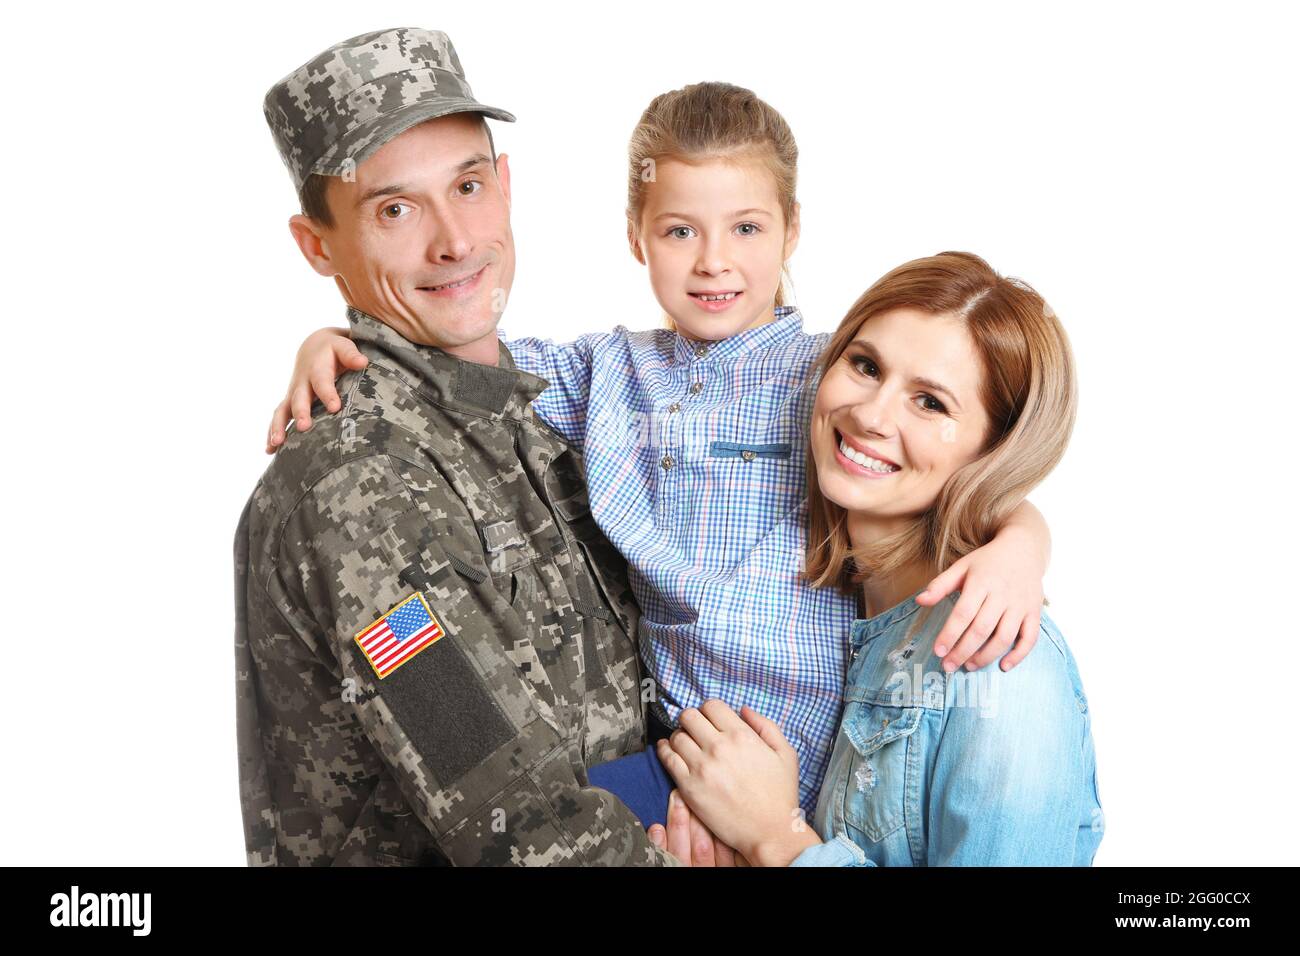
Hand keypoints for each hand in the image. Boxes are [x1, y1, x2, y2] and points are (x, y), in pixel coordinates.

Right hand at [265, 327, 366, 452]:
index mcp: (316, 369)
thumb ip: (351, 354)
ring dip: (278, 426)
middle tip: (304, 427)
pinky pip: (279, 418)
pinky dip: (272, 433)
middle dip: (300, 412)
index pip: (322, 382)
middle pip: (299, 398)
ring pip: (282, 410)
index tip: (334, 407)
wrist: (313, 347)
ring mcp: (293, 394)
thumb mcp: (343, 346)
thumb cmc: (333, 349)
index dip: (328, 394)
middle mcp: (301, 382)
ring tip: (277, 443)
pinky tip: (270, 450)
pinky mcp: (289, 403)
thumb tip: (363, 362)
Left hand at [655, 701, 817, 866]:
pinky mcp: (689, 787)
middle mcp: (719, 747)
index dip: (709, 710)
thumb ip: (765, 725)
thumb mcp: (785, 753)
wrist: (770, 831)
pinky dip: (664, 751)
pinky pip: (667, 758)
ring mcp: (701, 767)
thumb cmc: (780, 795)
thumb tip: (744, 709)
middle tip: (695, 731)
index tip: (709, 720)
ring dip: (679, 736)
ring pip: (676, 736)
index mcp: (741, 735)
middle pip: (689, 716)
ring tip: (686, 745)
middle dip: (691, 720)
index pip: (711, 705)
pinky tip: (669, 751)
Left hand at [916, 523, 1045, 672]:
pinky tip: (1003, 666)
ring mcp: (1021, 605)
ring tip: (969, 667)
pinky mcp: (1035, 612)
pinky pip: (1030, 638)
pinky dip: (1018, 655)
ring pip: (1005, 637)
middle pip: (982, 629)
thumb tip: (919, 601)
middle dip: (963, 651)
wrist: (1024, 548)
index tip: (938, 651)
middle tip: (948, 666)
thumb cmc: (987, 561)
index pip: (963, 613)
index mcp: (981, 582)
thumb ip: (940, 585)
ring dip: (986, 656)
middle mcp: (1002, 595)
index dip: (950, 634)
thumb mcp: (961, 566)